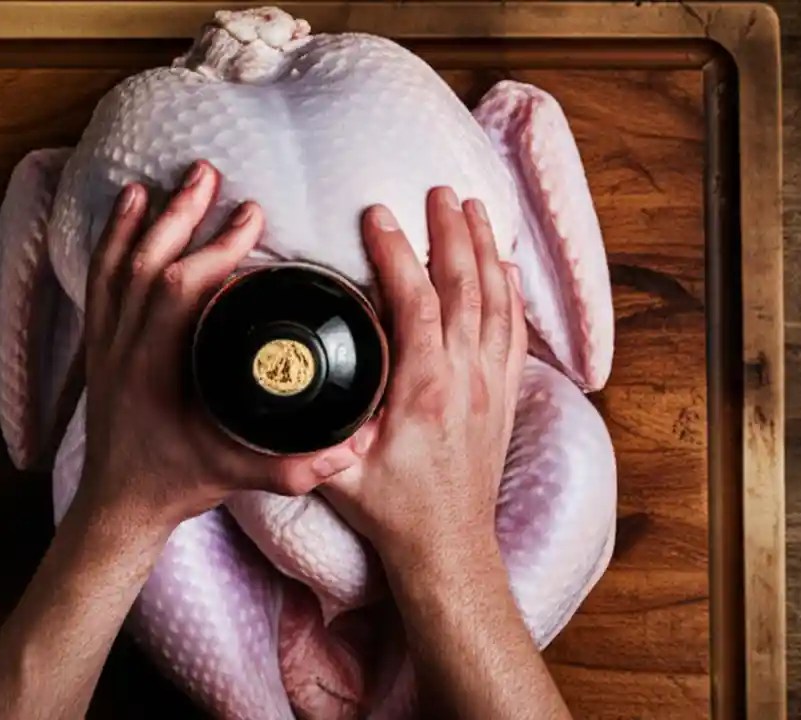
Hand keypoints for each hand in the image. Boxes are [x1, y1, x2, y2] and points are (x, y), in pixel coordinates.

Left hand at [76, 160, 365, 528]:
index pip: (179, 293)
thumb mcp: (237, 476)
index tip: (251, 219)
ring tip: (180, 177)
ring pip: (121, 263)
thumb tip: (351, 449)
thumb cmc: (175, 484)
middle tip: (212, 175)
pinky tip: (130, 202)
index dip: (215, 250)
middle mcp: (124, 349)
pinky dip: (114, 234)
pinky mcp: (102, 340)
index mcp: (154, 372)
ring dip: (150, 215)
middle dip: (183, 215)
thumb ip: (293, 466)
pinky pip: (101, 275)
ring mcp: (107, 342)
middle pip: (147, 263)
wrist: (119, 503)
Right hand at [322, 186, 526, 568]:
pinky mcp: (504, 396)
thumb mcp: (339, 469)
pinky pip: (514, 332)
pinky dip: (510, 293)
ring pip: (495, 301)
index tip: (379, 214)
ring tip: (473, 208)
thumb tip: (286, 385)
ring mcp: (491, 385)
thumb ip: (315, 427)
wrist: (446, 545)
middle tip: (438, 191)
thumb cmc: (391, 508)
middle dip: (450, 231)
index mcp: (423, 389)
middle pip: (464, 286)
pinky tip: (504, 266)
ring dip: (484, 249)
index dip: (397, 252)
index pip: (414, 301)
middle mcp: (465, 378)